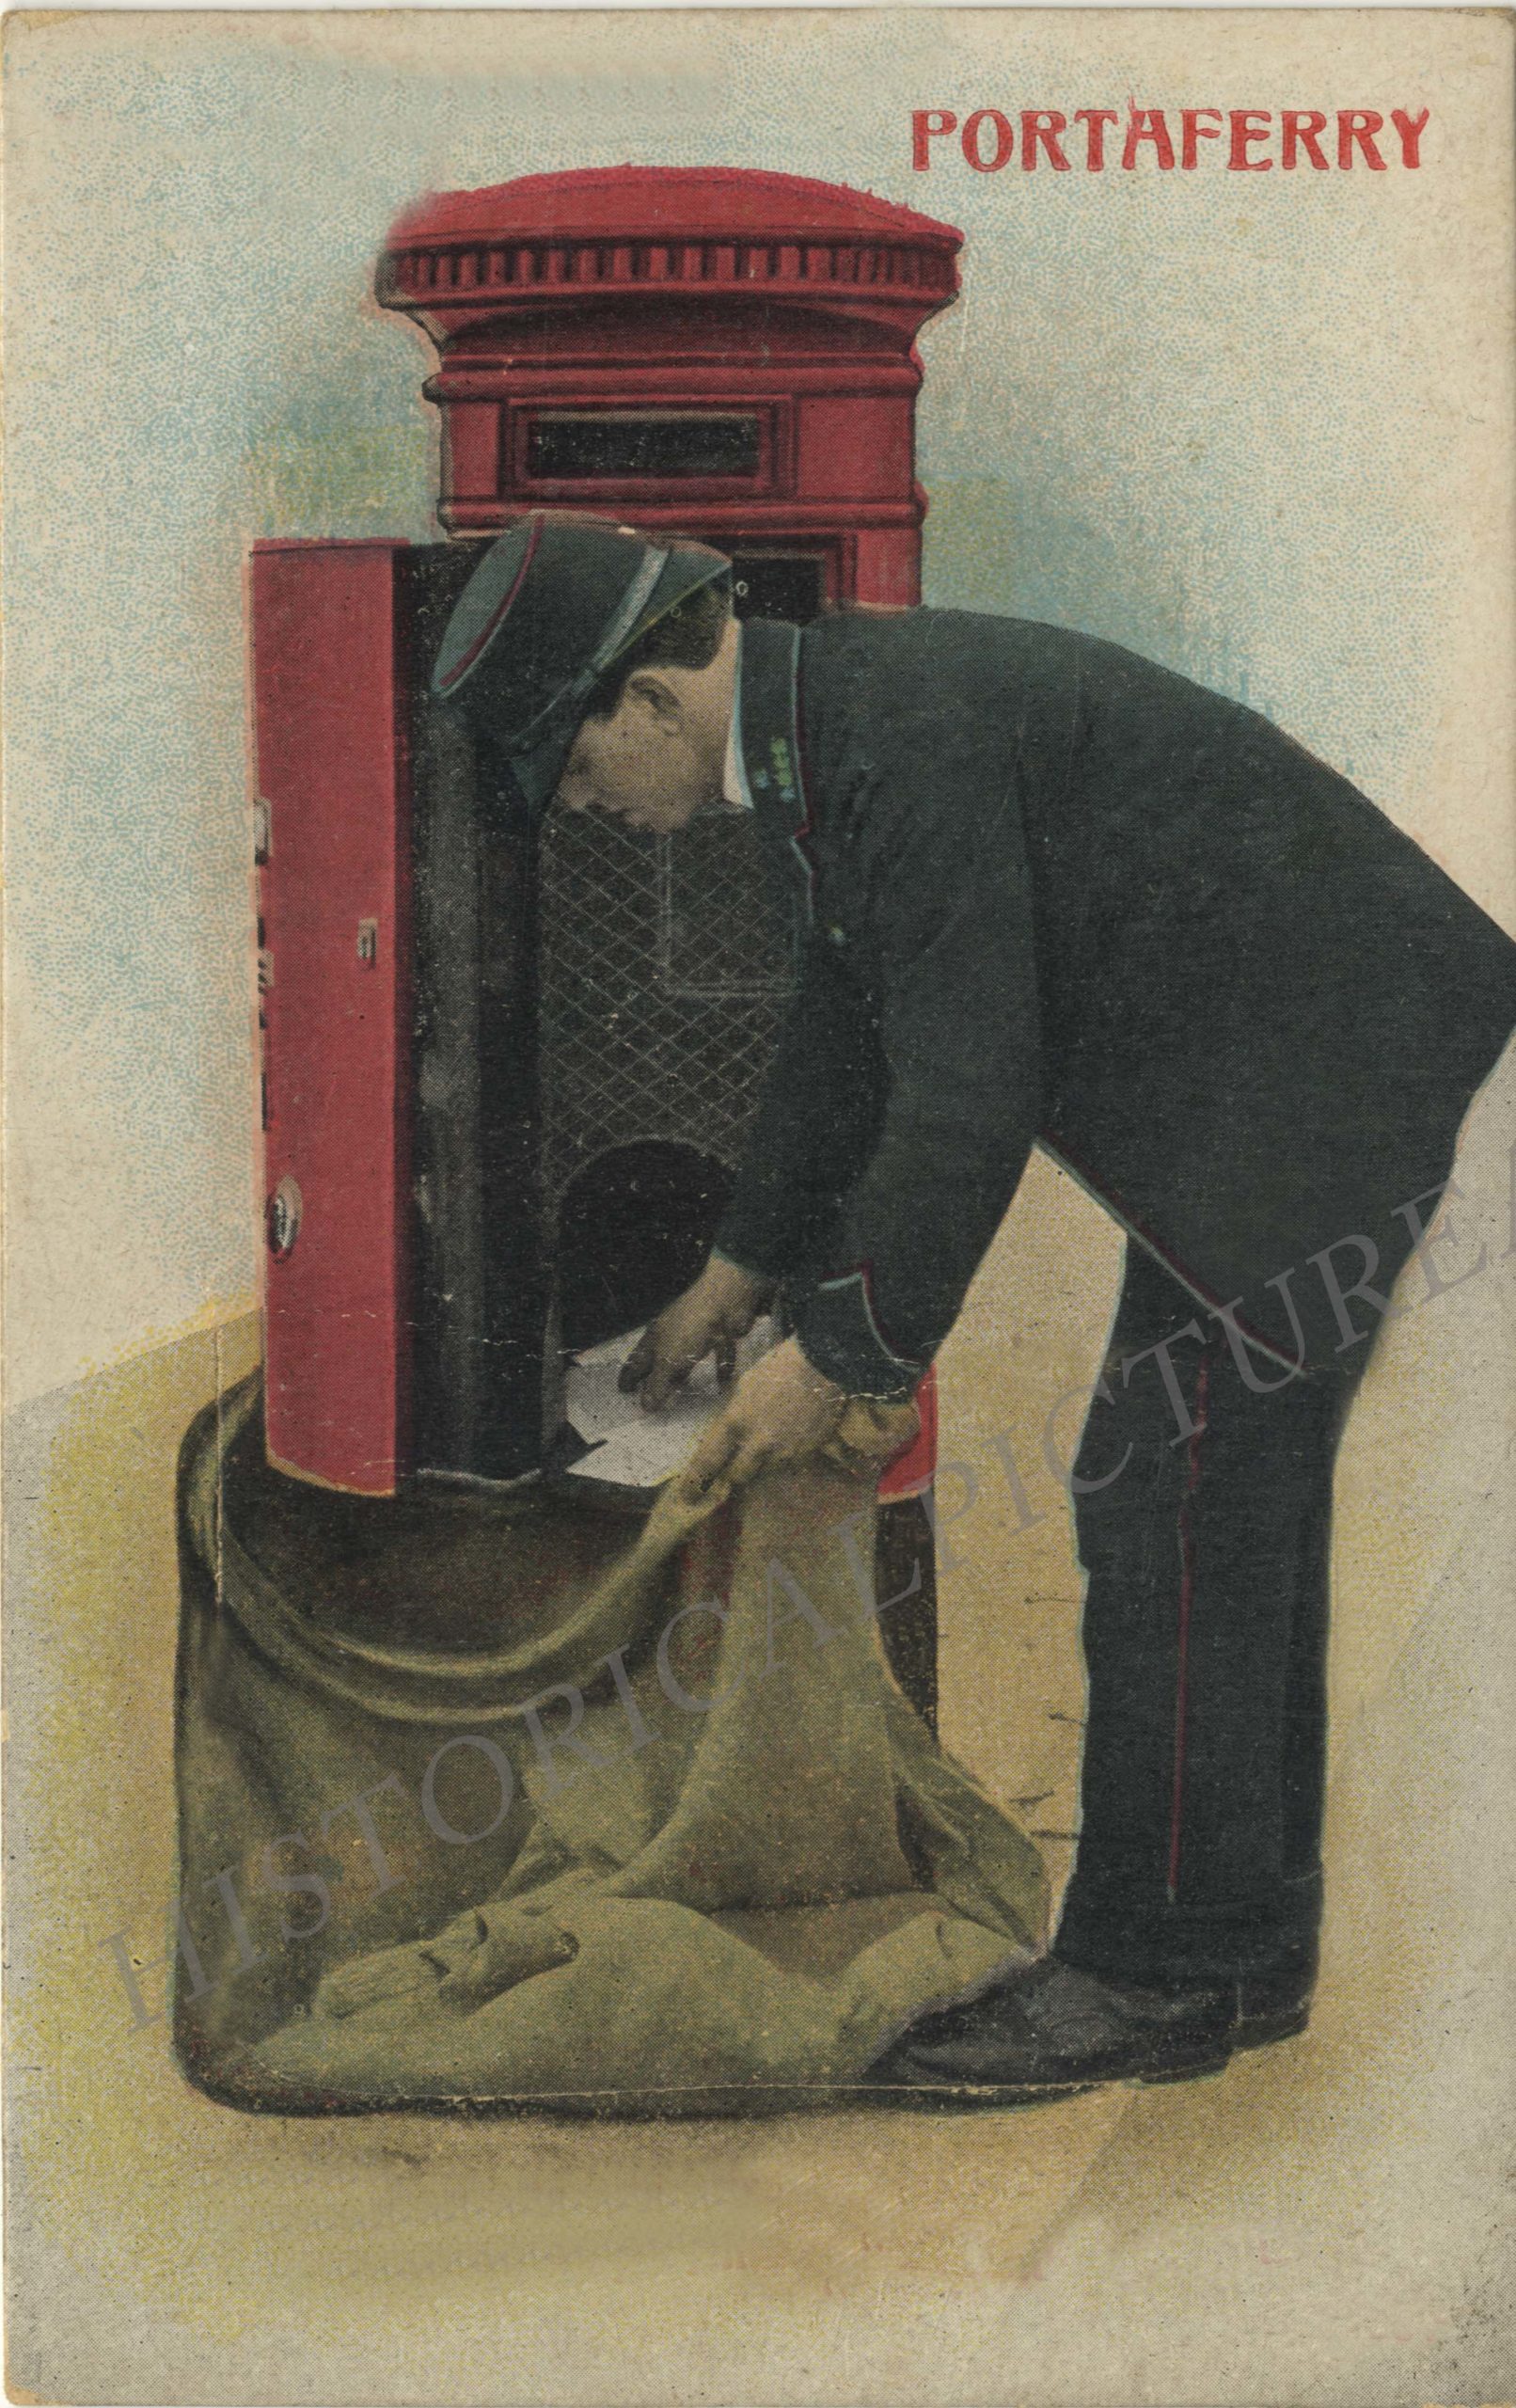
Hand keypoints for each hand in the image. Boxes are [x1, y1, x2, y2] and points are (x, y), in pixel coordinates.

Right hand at [618, 1255, 774, 1411]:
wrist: (725, 1300)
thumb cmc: (689, 1328)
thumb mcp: (668, 1359)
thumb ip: (657, 1383)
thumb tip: (644, 1408)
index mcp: (654, 1338)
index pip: (636, 1361)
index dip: (629, 1376)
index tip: (623, 1391)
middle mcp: (673, 1336)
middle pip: (660, 1362)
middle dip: (655, 1380)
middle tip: (651, 1400)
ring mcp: (697, 1336)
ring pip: (686, 1361)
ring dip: (683, 1377)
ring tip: (679, 1397)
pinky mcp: (719, 1338)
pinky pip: (717, 1357)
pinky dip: (719, 1371)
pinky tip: (721, 1387)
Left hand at [678, 1336, 845, 1503]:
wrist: (823, 1364)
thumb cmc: (778, 1367)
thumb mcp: (744, 1387)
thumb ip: (733, 1417)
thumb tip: (726, 1437)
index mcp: (735, 1422)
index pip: (708, 1462)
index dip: (695, 1482)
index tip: (687, 1496)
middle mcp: (758, 1444)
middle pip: (738, 1476)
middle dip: (734, 1473)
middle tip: (736, 1465)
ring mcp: (785, 1452)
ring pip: (766, 1471)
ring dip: (763, 1463)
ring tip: (773, 1439)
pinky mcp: (807, 1454)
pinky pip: (790, 1464)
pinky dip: (786, 1455)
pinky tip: (792, 1434)